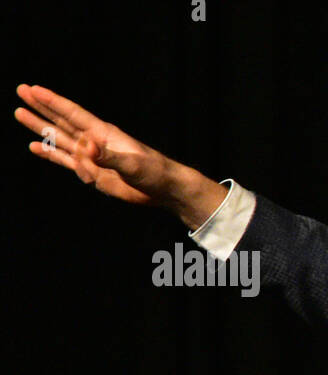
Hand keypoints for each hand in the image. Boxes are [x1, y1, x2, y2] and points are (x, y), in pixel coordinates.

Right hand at [14, 83, 226, 227]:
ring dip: (40, 127)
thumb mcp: (133, 164)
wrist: (163, 189)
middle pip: (61, 120)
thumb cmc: (154, 172)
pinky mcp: (92, 172)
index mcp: (104, 134)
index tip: (33, 88)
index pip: (73, 113)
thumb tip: (85, 148)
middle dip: (41, 107)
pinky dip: (50, 154)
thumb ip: (109, 156)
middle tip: (20, 90)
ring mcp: (91, 156)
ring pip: (60, 138)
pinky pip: (65, 161)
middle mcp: (94, 141)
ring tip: (20, 113)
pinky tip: (35, 147)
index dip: (53, 101)